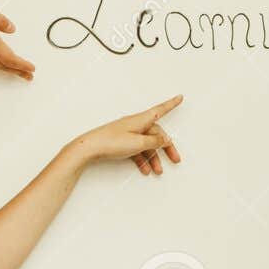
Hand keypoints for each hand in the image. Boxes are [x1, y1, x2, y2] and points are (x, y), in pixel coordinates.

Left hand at [69, 95, 183, 175]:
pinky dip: (142, 159)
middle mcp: (135, 124)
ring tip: (157, 170)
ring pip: (147, 144)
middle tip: (175, 158)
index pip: (160, 110)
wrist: (89, 148)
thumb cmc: (110, 142)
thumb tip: (166, 139)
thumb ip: (154, 141)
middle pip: (156, 134)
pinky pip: (137, 150)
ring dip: (153, 158)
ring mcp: (128, 133)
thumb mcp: (138, 143)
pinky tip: (144, 169)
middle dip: (166, 148)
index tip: (179, 98)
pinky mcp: (121, 142)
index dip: (171, 104)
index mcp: (141, 120)